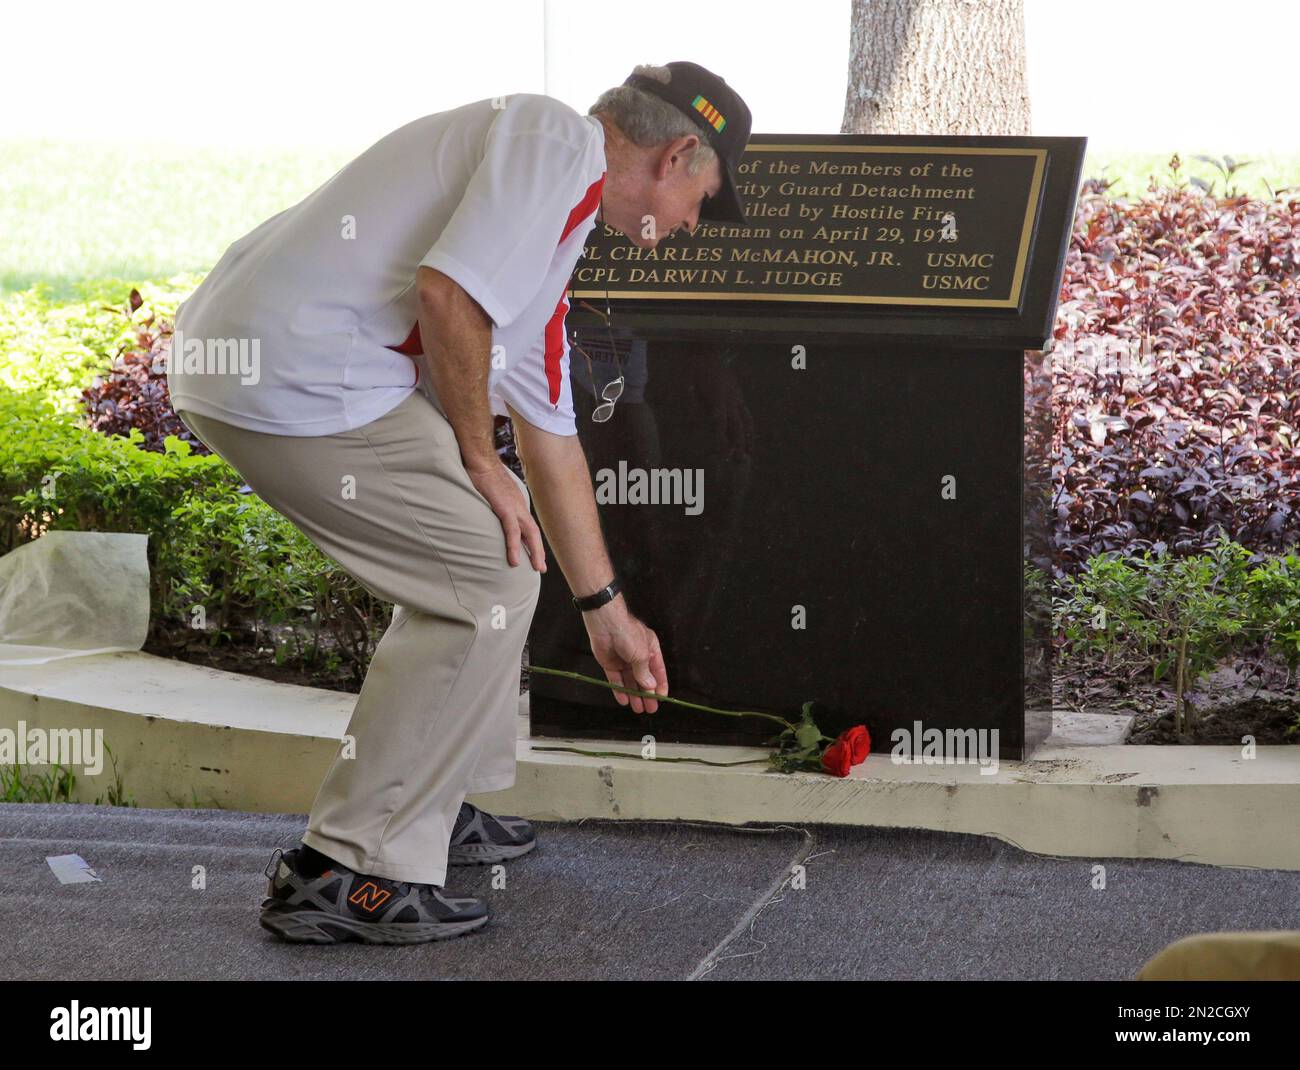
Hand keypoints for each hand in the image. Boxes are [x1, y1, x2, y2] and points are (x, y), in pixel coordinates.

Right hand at [466, 462, 546, 570]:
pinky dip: (514, 546)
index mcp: (516, 502)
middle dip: (538, 551)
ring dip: (533, 552)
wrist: (479, 458)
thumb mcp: (491, 491)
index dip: (532, 541)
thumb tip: (490, 509)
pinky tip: (514, 560)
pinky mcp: (504, 507)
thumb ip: (494, 502)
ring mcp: (513, 506)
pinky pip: (511, 530)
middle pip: (533, 532)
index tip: (535, 555)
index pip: (528, 525)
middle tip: (541, 569)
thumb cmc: (481, 472)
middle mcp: (519, 505)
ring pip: (529, 533)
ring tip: (536, 568)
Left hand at [582, 598, 668, 713]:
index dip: (660, 685)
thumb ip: (644, 673)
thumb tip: (650, 688)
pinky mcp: (610, 663)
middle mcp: (638, 656)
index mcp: (651, 650)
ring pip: (630, 681)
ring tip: (638, 709)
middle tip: (650, 709)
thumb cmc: (628, 633)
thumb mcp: (641, 655)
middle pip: (644, 678)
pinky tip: (624, 700)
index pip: (658, 671)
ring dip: (634, 695)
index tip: (661, 698)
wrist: (605, 623)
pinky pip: (616, 679)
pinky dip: (620, 690)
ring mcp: (623, 660)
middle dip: (647, 694)